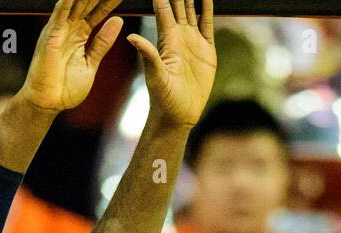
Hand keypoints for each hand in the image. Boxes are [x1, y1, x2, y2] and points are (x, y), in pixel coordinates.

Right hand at [20, 0, 124, 113]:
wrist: (49, 104)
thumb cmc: (65, 88)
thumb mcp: (91, 63)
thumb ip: (102, 42)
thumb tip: (118, 20)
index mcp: (80, 35)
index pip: (98, 12)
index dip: (109, 2)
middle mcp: (69, 29)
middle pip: (86, 4)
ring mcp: (59, 31)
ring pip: (74, 4)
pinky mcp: (51, 36)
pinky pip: (59, 15)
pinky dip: (65, 3)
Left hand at [127, 0, 217, 128]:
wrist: (179, 114)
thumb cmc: (163, 99)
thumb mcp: (155, 77)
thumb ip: (148, 56)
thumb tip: (132, 37)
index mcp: (165, 39)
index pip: (162, 8)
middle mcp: (178, 36)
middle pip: (177, 4)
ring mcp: (192, 42)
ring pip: (191, 10)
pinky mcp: (206, 50)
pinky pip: (207, 24)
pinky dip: (207, 9)